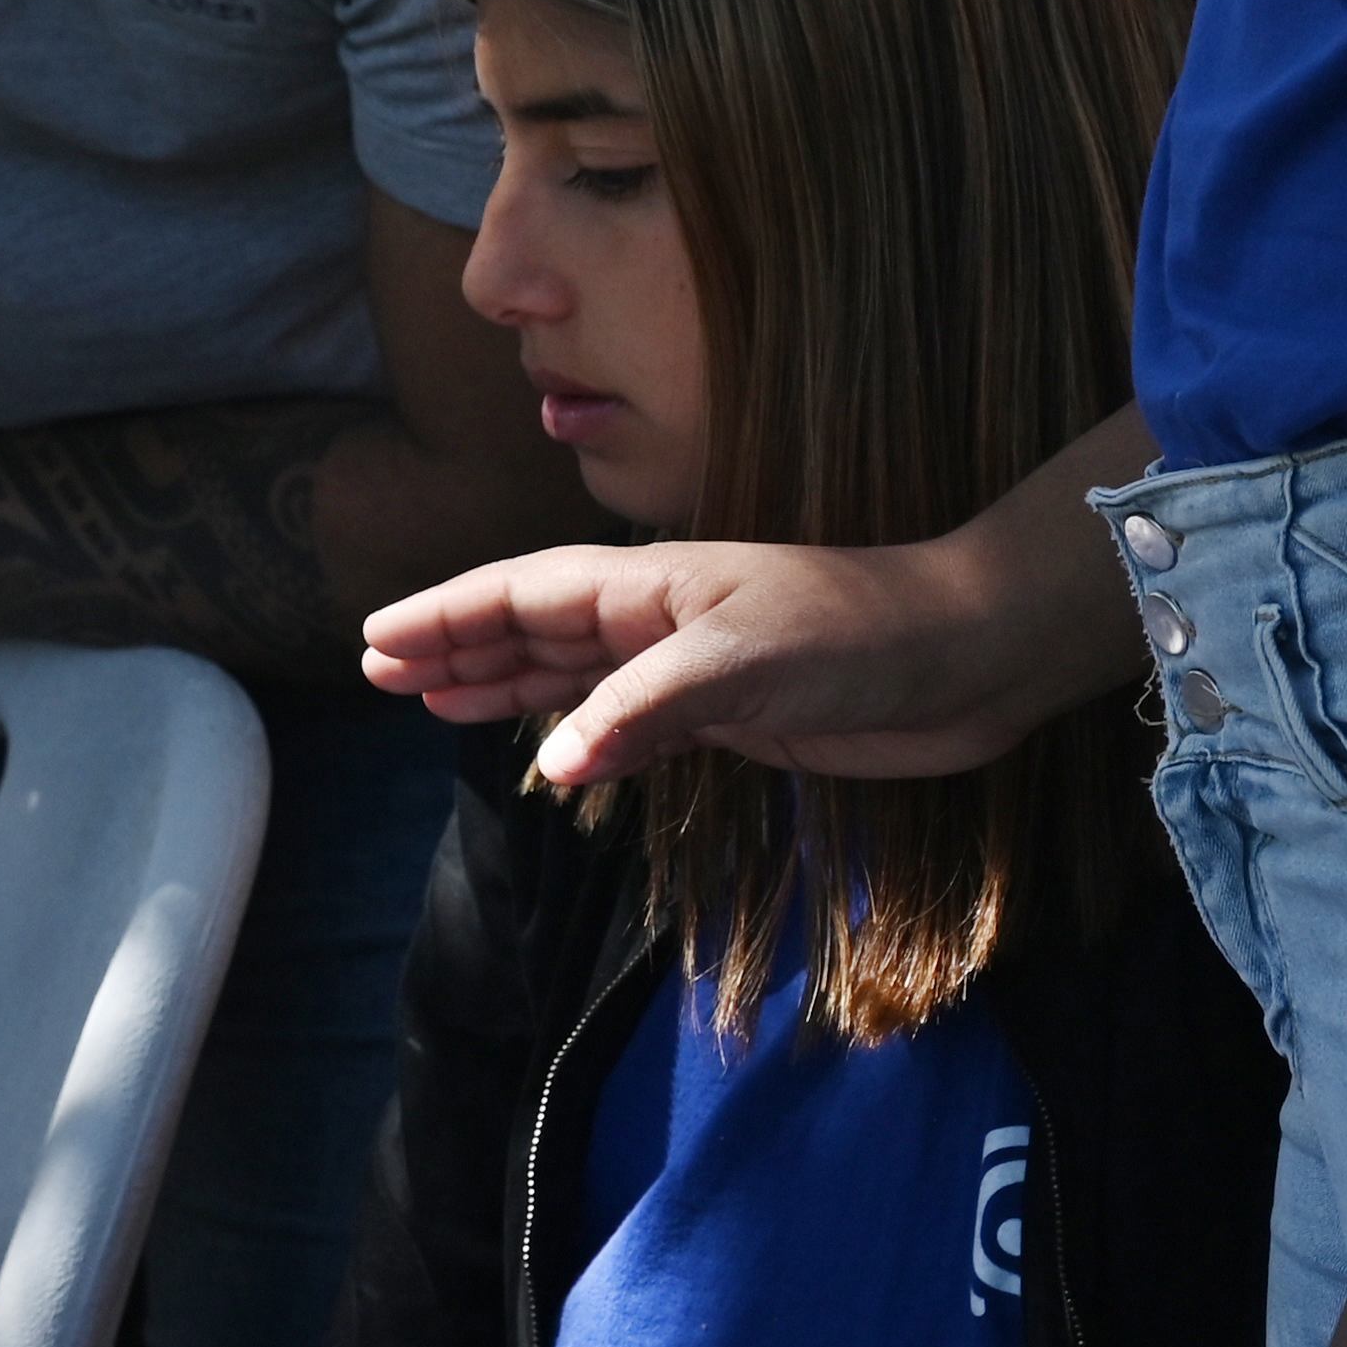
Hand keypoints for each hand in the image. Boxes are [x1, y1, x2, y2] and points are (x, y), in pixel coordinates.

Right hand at [362, 535, 1095, 788]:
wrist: (970, 662)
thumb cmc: (858, 637)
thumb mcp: (740, 663)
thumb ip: (639, 709)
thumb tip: (550, 762)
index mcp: (648, 584)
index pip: (521, 591)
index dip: (447, 613)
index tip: (375, 638)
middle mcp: (656, 620)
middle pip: (532, 627)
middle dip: (455, 645)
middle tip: (376, 672)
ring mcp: (689, 669)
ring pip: (569, 674)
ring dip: (500, 685)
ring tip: (428, 703)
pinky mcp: (727, 718)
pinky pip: (622, 723)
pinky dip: (573, 734)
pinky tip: (544, 750)